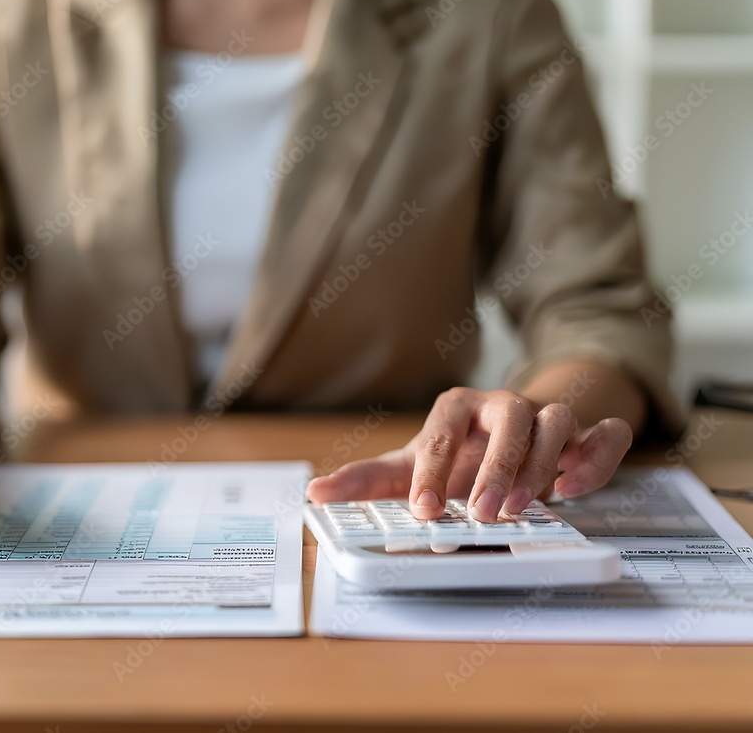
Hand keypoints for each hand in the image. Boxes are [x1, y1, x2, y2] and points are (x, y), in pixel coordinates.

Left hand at [306, 387, 631, 521]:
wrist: (511, 435)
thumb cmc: (457, 455)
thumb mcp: (411, 465)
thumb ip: (366, 480)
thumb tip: (315, 493)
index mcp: (456, 409)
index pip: (441, 432)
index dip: (431, 471)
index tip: (424, 510)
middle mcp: (503, 407)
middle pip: (508, 420)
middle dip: (494, 467)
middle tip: (479, 514)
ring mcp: (548, 415)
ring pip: (556, 422)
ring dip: (541, 464)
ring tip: (521, 508)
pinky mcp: (587, 433)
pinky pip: (605, 434)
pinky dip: (597, 456)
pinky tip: (574, 489)